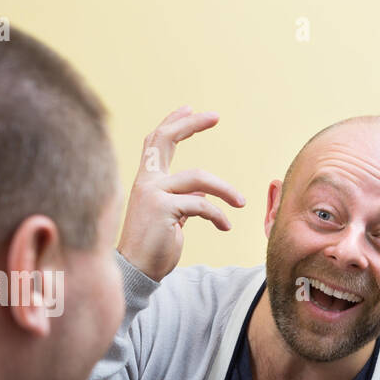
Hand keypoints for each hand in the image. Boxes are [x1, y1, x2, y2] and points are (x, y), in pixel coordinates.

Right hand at [117, 106, 245, 281]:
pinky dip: (218, 216)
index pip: (157, 141)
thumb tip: (201, 193)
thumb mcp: (170, 217)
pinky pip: (201, 205)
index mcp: (146, 180)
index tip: (191, 108)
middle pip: (165, 138)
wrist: (139, 270)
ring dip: (225, 190)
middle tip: (215, 116)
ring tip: (240, 203)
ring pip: (198, 178)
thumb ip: (181, 200)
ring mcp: (152, 193)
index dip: (173, 122)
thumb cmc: (154, 246)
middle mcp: (146, 181)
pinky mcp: (163, 209)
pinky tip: (225, 227)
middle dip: (191, 124)